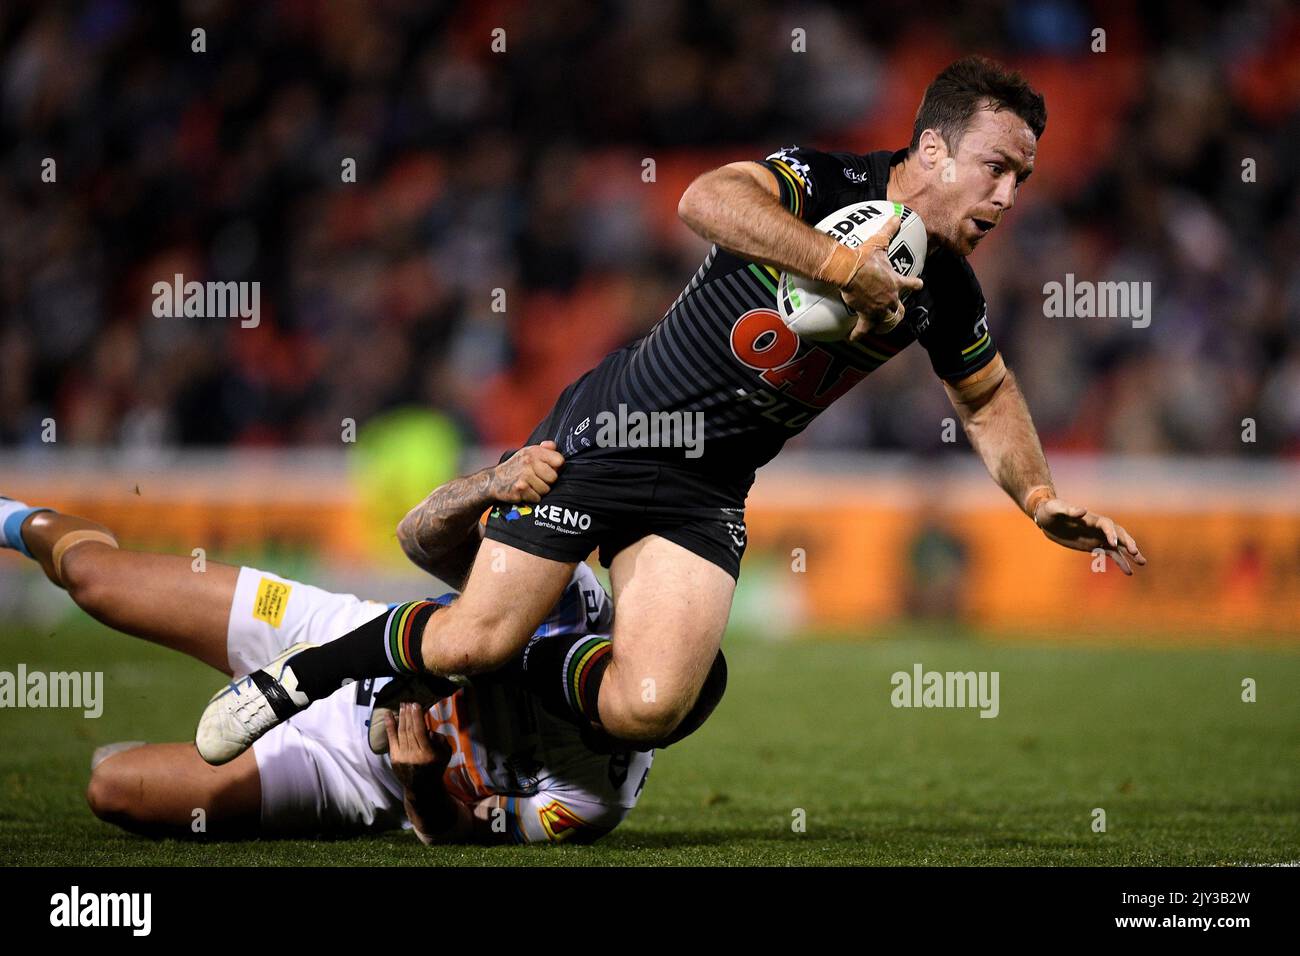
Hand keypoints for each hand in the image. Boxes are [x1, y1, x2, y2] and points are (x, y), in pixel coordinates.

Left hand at [385, 702, 451, 789]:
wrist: (421, 787)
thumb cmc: (435, 768)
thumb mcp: (445, 754)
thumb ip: (440, 740)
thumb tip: (428, 729)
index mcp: (427, 753)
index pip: (420, 732)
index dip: (417, 717)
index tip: (416, 704)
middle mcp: (413, 754)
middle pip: (409, 730)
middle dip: (408, 714)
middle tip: (408, 702)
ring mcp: (402, 756)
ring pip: (400, 732)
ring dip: (401, 717)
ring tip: (402, 705)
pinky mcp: (394, 757)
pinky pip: (391, 739)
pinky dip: (389, 726)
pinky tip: (388, 715)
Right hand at [488, 440, 564, 503]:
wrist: (495, 480)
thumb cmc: (516, 467)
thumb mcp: (528, 452)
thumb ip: (544, 449)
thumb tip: (553, 446)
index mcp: (534, 452)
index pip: (559, 461)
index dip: (556, 468)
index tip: (549, 470)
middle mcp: (529, 462)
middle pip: (554, 478)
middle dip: (548, 482)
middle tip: (537, 479)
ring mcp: (524, 475)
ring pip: (546, 490)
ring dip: (539, 491)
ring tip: (530, 485)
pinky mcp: (520, 489)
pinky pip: (537, 498)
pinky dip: (532, 497)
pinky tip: (525, 491)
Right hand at [842, 216, 923, 338]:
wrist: (849, 270)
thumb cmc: (864, 257)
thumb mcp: (878, 242)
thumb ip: (889, 230)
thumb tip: (896, 216)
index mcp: (896, 282)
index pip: (911, 284)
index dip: (916, 284)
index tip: (919, 284)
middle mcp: (891, 298)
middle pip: (900, 309)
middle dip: (900, 311)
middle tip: (898, 312)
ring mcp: (879, 308)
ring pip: (886, 321)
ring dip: (883, 324)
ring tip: (879, 328)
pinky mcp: (866, 315)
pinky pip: (863, 329)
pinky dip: (858, 334)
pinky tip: (854, 338)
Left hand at [1033, 498, 1147, 574]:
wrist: (1046, 517)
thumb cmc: (1050, 510)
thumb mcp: (1056, 509)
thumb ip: (1069, 510)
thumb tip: (1083, 510)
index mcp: (1091, 518)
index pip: (1106, 525)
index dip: (1111, 533)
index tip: (1113, 544)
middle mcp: (1098, 528)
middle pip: (1118, 534)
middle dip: (1127, 542)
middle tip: (1135, 552)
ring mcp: (1098, 537)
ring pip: (1119, 545)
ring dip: (1131, 553)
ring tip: (1143, 562)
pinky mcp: (1095, 546)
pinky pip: (1111, 555)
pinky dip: (1121, 562)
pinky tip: (1129, 572)